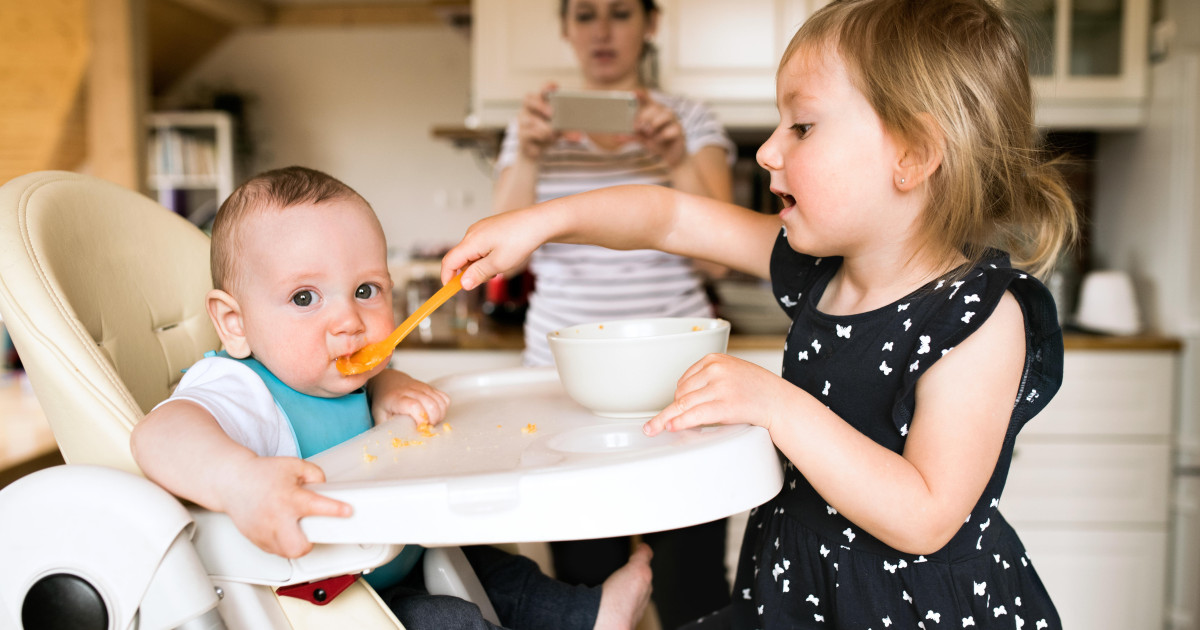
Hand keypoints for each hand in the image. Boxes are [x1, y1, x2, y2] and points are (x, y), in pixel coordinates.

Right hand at [219, 456, 350, 557]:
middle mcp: (276, 518)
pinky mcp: (257, 540)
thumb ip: (315, 474)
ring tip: (296, 530)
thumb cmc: (261, 474)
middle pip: (299, 546)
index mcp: (288, 498)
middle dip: (310, 542)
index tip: (347, 511)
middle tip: (312, 530)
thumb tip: (326, 488)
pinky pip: (276, 551)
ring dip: (297, 545)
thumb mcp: (294, 465)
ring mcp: (265, 532)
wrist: (232, 482)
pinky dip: (283, 544)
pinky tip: (284, 531)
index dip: (335, 510)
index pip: (315, 506)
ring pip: (287, 553)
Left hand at [369, 368, 450, 425]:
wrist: (388, 381)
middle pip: (432, 405)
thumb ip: (384, 428)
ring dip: (439, 416)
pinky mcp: (431, 388)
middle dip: (433, 421)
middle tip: (425, 427)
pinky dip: (444, 409)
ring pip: (441, 402)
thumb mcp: (378, 415)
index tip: (419, 428)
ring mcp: (424, 388)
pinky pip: (445, 399)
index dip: (421, 419)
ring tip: (430, 422)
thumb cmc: (384, 400)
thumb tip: (390, 443)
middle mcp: (412, 391)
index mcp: (397, 398)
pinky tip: (435, 414)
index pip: (414, 406)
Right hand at [442, 208, 550, 290]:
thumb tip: (463, 284)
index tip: (450, 291)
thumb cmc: (521, 239)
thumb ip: (478, 274)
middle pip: (460, 258)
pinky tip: (503, 256)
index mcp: (471, 241)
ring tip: (502, 264)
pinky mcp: (489, 228)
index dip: (447, 277)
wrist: (539, 222)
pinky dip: (487, 257)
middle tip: (490, 277)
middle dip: (470, 272)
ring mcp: (480, 229)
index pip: (449, 261)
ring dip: (481, 265)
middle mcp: (472, 233)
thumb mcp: (499, 263)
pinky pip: (480, 247)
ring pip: (472, 254)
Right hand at [516, 82, 566, 160]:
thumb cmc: (548, 133)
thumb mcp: (559, 129)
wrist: (535, 150)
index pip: (540, 91)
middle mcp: (527, 110)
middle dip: (540, 105)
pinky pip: (527, 134)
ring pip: (529, 120)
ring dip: (542, 126)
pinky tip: (548, 138)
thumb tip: (578, 135)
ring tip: (552, 132)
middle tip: (552, 113)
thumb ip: (567, 129)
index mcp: (538, 102)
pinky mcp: (522, 136)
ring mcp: (522, 123)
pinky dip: (539, 136)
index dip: (546, 87)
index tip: (555, 87)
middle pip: (528, 100)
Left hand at [633, 90, 686, 167]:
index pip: (648, 101)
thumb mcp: (642, 139)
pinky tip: (659, 141)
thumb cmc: (656, 143)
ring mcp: (673, 121)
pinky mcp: (679, 131)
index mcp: (655, 113)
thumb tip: (617, 137)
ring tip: (648, 133)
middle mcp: (664, 114)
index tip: (634, 92)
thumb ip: (632, 136)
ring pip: (665, 114)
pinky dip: (662, 136)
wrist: (671, 157)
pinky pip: (671, 129)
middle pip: (655, 107)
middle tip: (638, 127)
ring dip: (654, 123)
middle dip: (645, 116)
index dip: (641, 96)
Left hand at [643, 354, 792, 435]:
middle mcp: (716, 369)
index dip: (679, 398)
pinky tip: (670, 427)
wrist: (781, 402)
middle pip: (681, 392)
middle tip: (673, 421)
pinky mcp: (725, 405)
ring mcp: (720, 387)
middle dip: (677, 409)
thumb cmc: (758, 390)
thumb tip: (682, 396)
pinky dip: (678, 422)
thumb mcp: (731, 372)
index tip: (674, 408)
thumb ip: (709, 378)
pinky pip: (694, 415)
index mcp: (715, 359)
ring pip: (683, 404)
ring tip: (657, 428)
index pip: (685, 380)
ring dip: (669, 418)